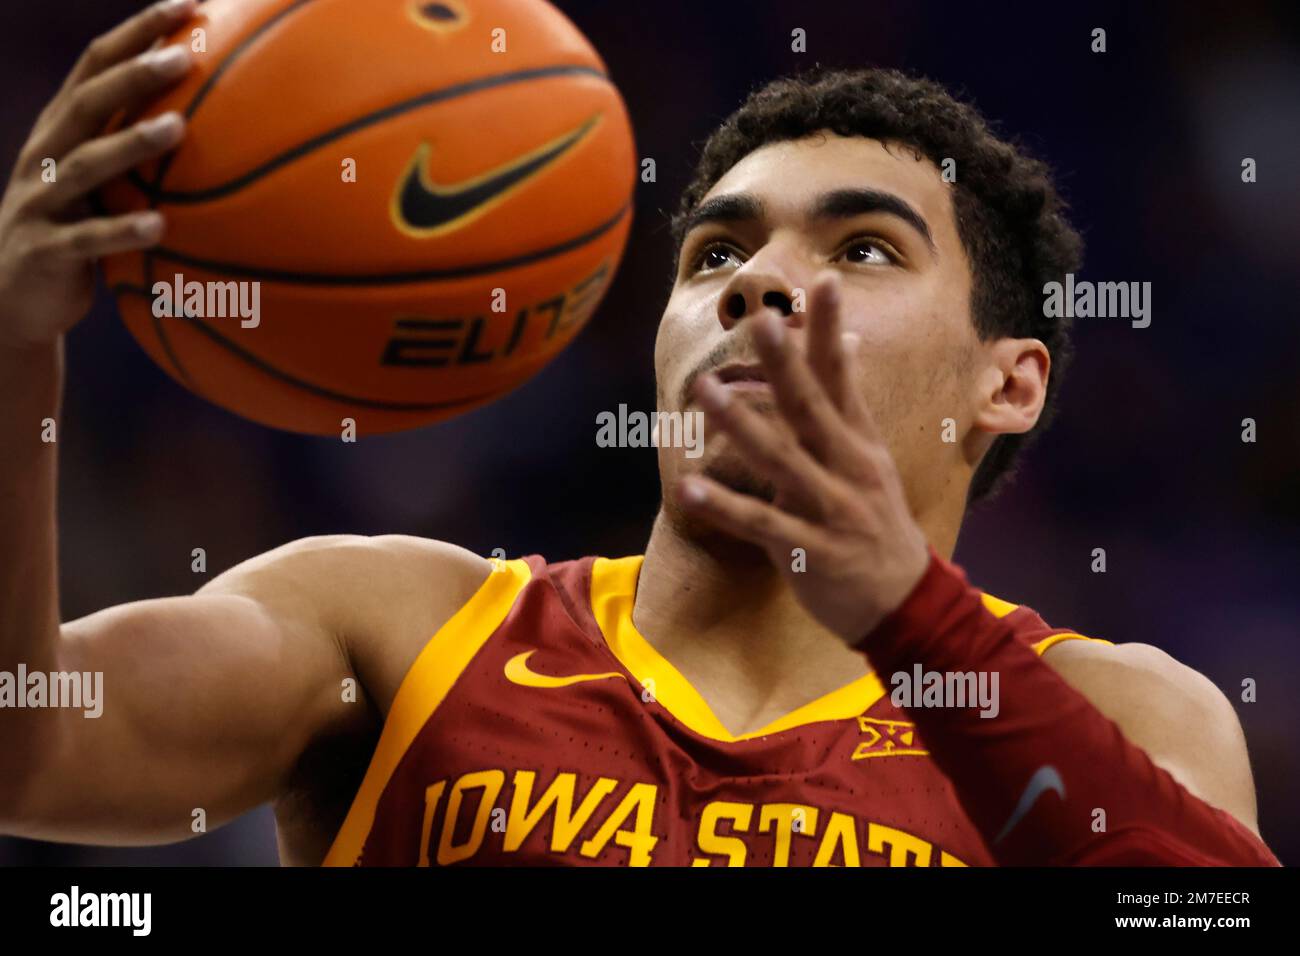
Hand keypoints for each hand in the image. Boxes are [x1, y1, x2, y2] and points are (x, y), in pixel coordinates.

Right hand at [0, 0, 194, 350]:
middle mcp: (46, 154)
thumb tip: (224, 127)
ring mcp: (41, 200)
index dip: (139, 31)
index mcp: (63, 130)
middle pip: (87, 100)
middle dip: (134, 73)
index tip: (190, 4)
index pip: (97, 65)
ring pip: (84, 163)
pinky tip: (160, 226)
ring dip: (131, 143)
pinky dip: (122, 231)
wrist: (12, 298)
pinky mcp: (46, 250)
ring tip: (178, 129)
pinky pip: (87, 239)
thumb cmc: (78, 232)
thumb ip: (143, 153)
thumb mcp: (105, 186)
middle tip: (183, 56)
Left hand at [678, 271, 931, 644]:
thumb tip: (846, 343)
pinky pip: (762, 524)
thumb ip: (849, 404)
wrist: (904, 604)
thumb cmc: (875, 524)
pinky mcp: (810, 552)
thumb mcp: (872, 460)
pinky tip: (688, 486)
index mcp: (860, 444)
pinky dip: (725, 506)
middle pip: (814, 409)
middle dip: (788, 364)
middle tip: (761, 320)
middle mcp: (848, 469)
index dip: (831, 331)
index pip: (844, 377)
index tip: (824, 281)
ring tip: (703, 391)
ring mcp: (831, 511)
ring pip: (783, 461)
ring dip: (741, 425)